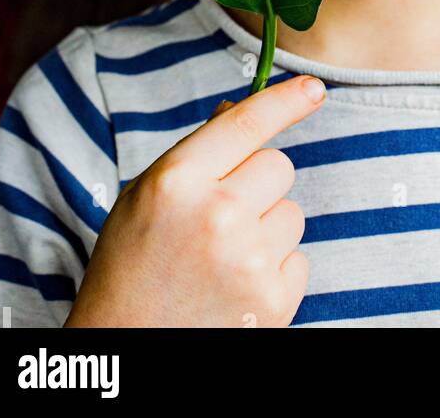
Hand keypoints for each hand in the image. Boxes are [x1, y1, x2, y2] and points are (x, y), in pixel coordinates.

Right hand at [64, 74, 325, 327]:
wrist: (126, 351)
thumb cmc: (130, 268)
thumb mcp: (143, 199)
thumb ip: (194, 155)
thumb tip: (237, 111)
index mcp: (176, 181)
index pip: (245, 124)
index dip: (285, 100)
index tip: (313, 88)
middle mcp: (217, 215)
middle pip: (278, 165)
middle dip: (258, 182)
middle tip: (220, 216)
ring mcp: (249, 260)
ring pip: (292, 211)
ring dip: (267, 228)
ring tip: (223, 259)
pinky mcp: (274, 301)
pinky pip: (298, 257)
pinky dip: (275, 270)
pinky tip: (236, 288)